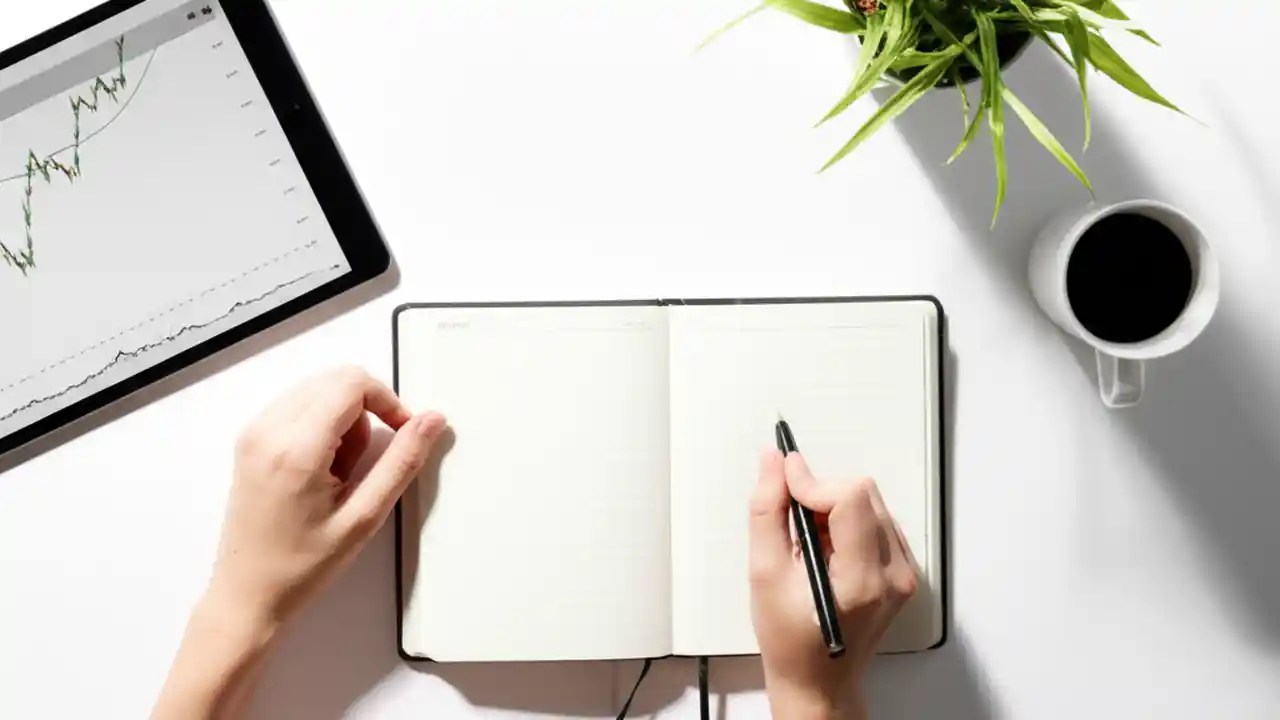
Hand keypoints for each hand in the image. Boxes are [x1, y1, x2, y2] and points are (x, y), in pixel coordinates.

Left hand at [153, 367, 444, 719]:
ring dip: (343, 418)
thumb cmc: (305, 566)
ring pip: (318, 390)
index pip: (351, 384)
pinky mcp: (249, 439)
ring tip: (341, 473)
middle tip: (365, 464)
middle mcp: (267, 429)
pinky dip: (321, 424)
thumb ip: (401, 462)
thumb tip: (431, 421)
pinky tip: (322, 468)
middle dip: (365, 410)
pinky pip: (297, 406)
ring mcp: (253, 431)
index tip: (403, 435)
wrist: (247, 595)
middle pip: (335, 380)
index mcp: (296, 448)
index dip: (388, 401)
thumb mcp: (364, 518)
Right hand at [749, 451, 917, 719]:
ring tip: (808, 542)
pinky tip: (827, 549)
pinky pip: (878, 521)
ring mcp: (903, 573)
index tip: (783, 481)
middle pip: (863, 494)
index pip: (850, 499)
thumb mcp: (764, 573)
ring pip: (871, 503)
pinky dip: (848, 522)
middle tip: (792, 520)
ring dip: (834, 508)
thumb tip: (773, 462)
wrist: (819, 680)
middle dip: (821, 495)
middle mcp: (893, 574)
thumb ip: (767, 511)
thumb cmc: (789, 639)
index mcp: (861, 580)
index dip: (811, 482)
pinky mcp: (902, 571)